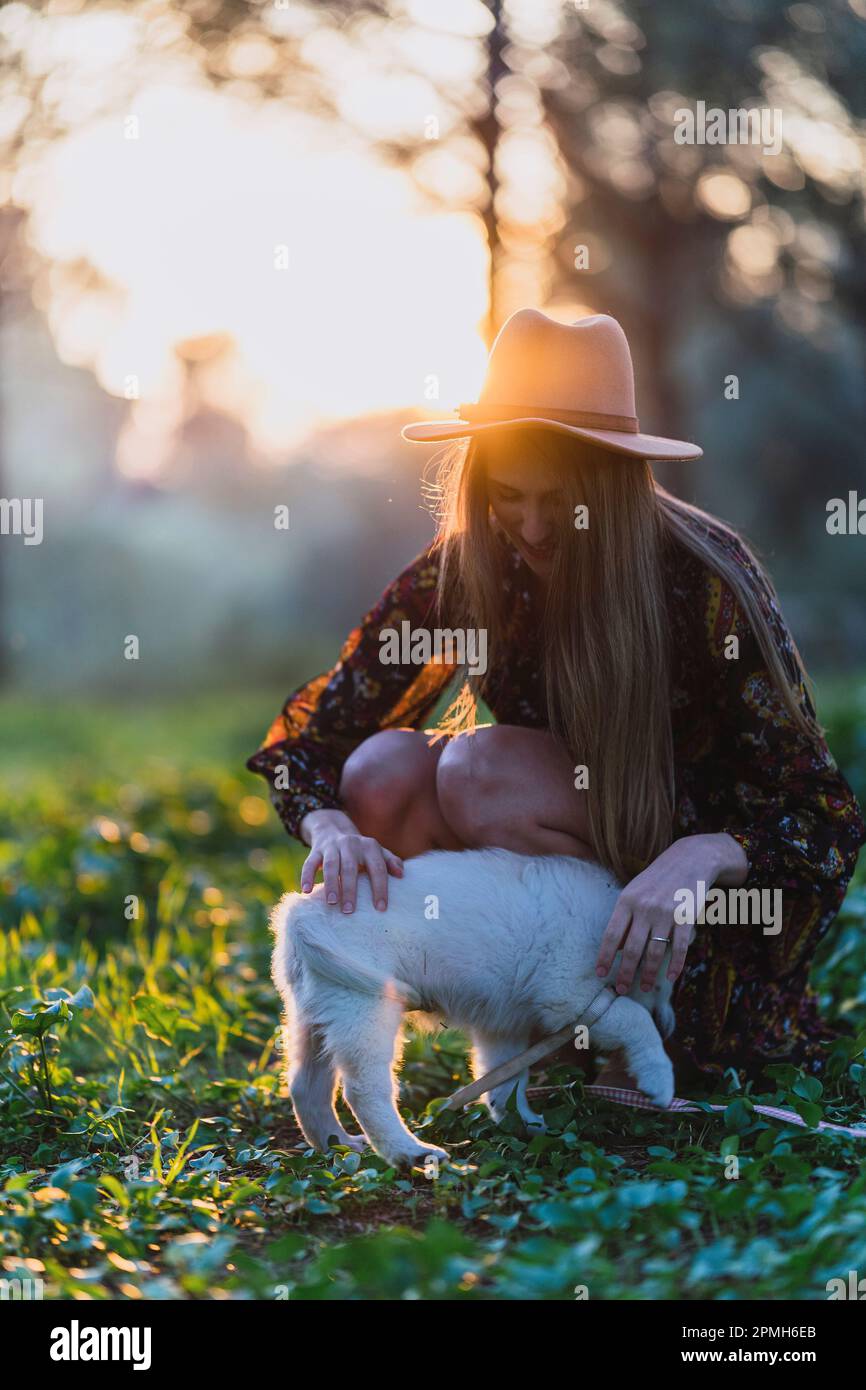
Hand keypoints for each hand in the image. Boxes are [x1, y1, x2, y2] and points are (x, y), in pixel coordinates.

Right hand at [300, 809, 402, 912]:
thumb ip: (389, 861)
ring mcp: (332, 847)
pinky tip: (306, 891)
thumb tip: (402, 874)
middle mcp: (351, 844)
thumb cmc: (359, 849)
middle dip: (350, 889)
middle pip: (350, 868)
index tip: (380, 908)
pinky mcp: (316, 850)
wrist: (332, 827)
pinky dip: (306, 876)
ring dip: (331, 884)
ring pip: (331, 865)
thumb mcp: (376, 851)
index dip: (379, 888)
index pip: (377, 868)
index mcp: (369, 846)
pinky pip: (309, 863)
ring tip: (332, 902)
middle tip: (350, 911)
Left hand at [594, 832, 747, 993]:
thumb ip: (625, 917)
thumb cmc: (658, 878)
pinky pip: (679, 948)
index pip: (612, 934)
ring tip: (646, 987)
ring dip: (649, 974)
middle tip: (622, 990)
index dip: (604, 956)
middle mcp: (644, 908)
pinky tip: (670, 977)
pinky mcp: (687, 917)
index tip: (600, 973)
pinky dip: (675, 965)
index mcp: (627, 900)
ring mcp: (666, 913)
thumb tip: (613, 948)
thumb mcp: (635, 891)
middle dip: (625, 972)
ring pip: (655, 952)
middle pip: (631, 948)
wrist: (691, 859)